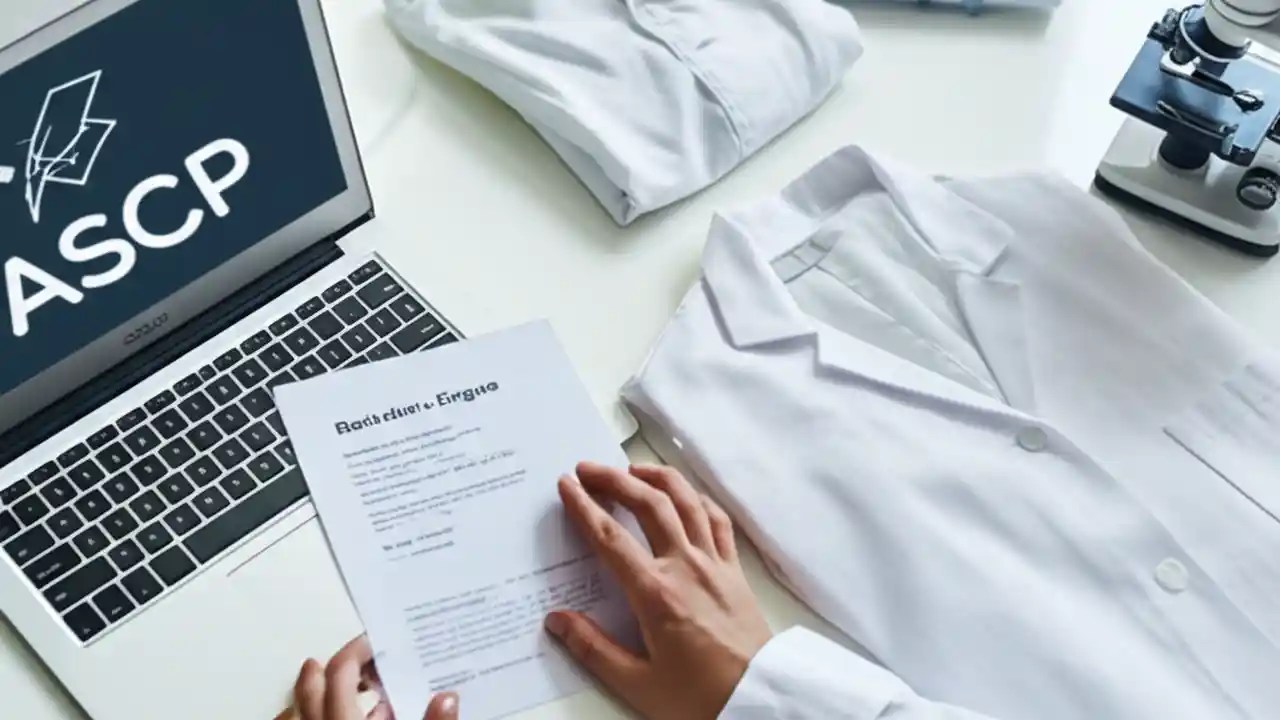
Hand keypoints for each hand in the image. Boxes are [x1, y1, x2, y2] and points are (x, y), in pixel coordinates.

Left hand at [282, 635, 458, 719]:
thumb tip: (447, 697)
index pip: (341, 675)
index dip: (355, 653)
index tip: (373, 643)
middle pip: (310, 691)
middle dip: (322, 669)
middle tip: (338, 655)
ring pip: (297, 713)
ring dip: (308, 696)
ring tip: (321, 682)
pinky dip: (303, 719)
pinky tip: (319, 717)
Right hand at [546, 462, 772, 719]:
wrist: (759, 700)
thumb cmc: (701, 697)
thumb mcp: (637, 684)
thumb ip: (593, 648)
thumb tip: (556, 621)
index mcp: (656, 594)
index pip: (611, 538)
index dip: (585, 507)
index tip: (567, 486)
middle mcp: (686, 567)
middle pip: (648, 505)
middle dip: (615, 480)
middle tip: (588, 469)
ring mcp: (714, 564)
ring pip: (686, 502)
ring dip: (656, 478)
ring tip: (632, 469)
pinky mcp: (735, 571)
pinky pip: (717, 520)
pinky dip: (698, 499)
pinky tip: (685, 495)